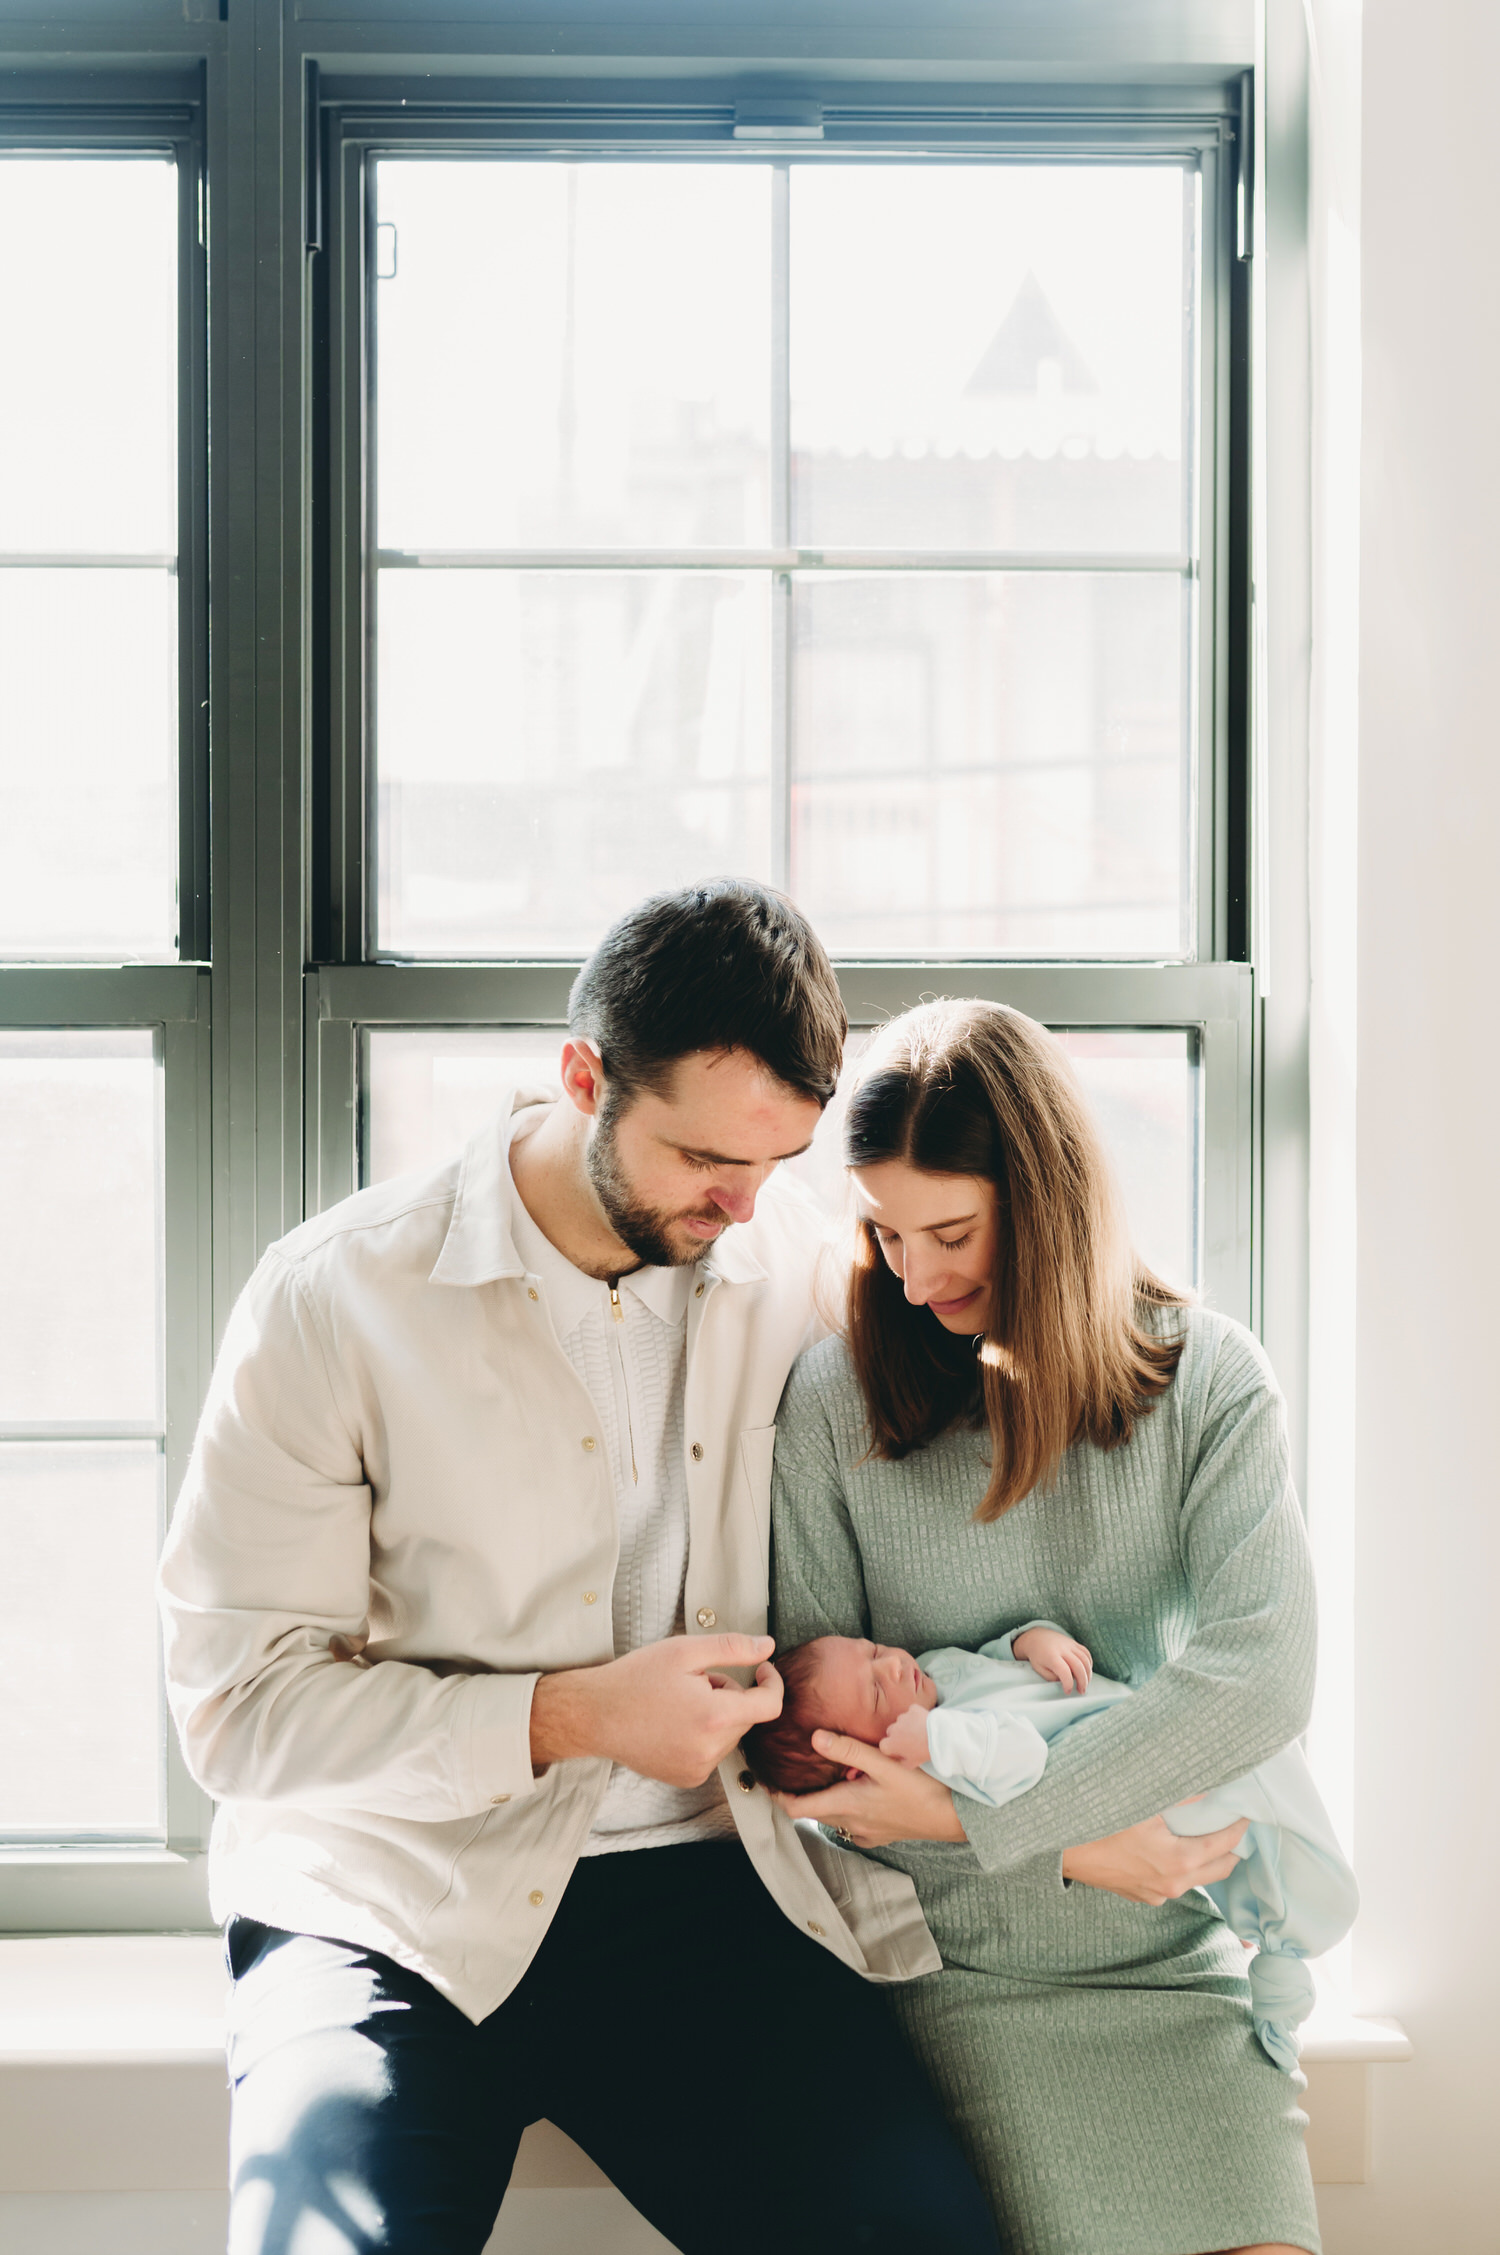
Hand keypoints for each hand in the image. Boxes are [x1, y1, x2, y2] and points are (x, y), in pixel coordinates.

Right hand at [529, 1635, 782, 1787]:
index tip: (761, 1668)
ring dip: (718, 1715)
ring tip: (681, 1701)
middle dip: (732, 1695)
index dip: (772, 1682)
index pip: (770, 1705)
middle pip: (747, 1718)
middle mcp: (711, 1749)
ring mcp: (699, 1768)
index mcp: (715, 1716)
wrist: (594, 1715)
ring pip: (730, 1735)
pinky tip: (674, 1723)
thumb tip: (769, 1646)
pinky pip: (712, 1752)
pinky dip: (704, 1735)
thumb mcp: (685, 1650)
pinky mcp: (687, 1778)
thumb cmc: (635, 1679)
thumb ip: (732, 1648)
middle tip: (697, 1679)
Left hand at [770, 1732, 965, 1847]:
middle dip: (798, 1795)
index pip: (797, 1808)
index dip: (777, 1796)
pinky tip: (853, 1792)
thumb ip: (849, 1750)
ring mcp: (867, 1833)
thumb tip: (814, 1737)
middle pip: (813, 1812)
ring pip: (832, 1818)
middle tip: (789, 1773)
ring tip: (818, 1777)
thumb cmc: (921, 1788)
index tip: (766, 1781)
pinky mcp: (881, 1835)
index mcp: (847, 1805)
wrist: (954, 1816)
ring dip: (821, 1801)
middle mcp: (852, 1824)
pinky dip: (843, 1809)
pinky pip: (852, 1825)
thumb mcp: (885, 1762)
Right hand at [878, 1705, 931, 1766]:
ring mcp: (903, 1717)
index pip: (884, 1746)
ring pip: (901, 1721)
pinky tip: (923, 1721)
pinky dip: (916, 1716)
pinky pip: (912, 1712)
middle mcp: (893, 1729)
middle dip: (897, 1735)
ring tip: (919, 1731)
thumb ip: (901, 1762)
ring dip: (906, 1725)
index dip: (891, 1748)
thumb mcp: (912, 1764)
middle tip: (910, 1740)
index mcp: (891, 1744)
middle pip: (890, 1732)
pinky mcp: (912, 1709)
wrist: (939, 1737)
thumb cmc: (924, 1752)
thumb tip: (900, 1758)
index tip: (899, 1750)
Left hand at [1012, 1626, 1092, 1693]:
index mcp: (1051, 1656)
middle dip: (1082, 1681)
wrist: (1036, 1637)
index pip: (1064, 1671)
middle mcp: (1062, 1649)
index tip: (1068, 1691)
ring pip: (1085, 1659)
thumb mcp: (1039, 1669)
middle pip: (1078, 1666)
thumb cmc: (1037, 1655)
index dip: (1068, 1683)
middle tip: (1081, 1691)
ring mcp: (1069, 1644)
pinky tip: (1086, 1672)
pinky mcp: (1074, 1643)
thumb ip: (1052, 1677)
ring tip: (1085, 1684)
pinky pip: (1086, 1653)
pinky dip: (1089, 1664)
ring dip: (1088, 1674)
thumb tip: (1066, 1682)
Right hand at [1061, 1812, 1248, 1903]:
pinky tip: (1173, 1848)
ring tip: (1206, 1833)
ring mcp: (1156, 1894)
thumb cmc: (1098, 1823)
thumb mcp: (1142, 1805)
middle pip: (1220, 1869)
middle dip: (1232, 1847)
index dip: (1239, 1825)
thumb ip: (1181, 1798)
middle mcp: (1172, 1885)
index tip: (1247, 1810)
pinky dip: (1183, 1866)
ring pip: (1197, 1877)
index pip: (1225, 1844)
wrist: (1058, 1849)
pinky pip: (1174, 1882)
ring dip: (1206, 1858)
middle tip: (1234, 1824)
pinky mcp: (1141, 1896)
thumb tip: (1209, 1788)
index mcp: (1178, 1862)